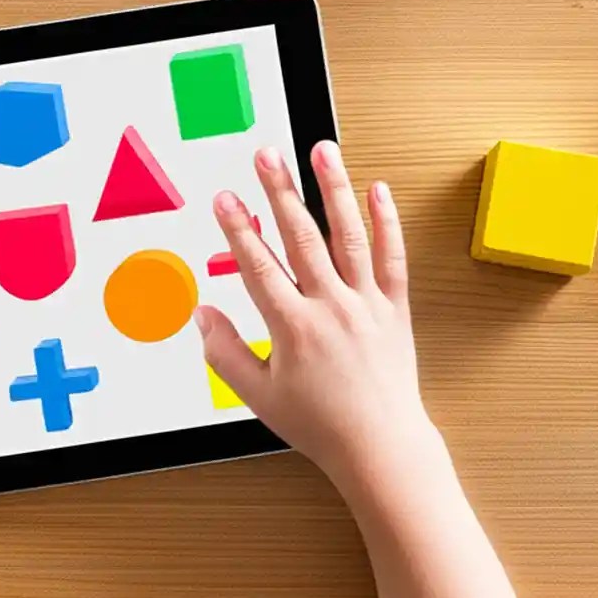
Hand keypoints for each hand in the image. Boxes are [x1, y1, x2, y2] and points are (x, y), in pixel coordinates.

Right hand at [195, 141, 438, 479]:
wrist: (379, 445)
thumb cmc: (320, 424)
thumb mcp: (258, 395)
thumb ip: (224, 352)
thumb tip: (202, 314)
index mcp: (293, 327)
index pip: (258, 265)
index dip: (237, 228)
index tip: (224, 199)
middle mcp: (331, 307)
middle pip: (301, 237)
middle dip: (279, 191)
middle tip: (266, 155)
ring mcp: (367, 304)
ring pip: (349, 235)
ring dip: (334, 189)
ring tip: (322, 151)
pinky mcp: (395, 309)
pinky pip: (392, 257)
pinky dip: (387, 222)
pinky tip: (378, 190)